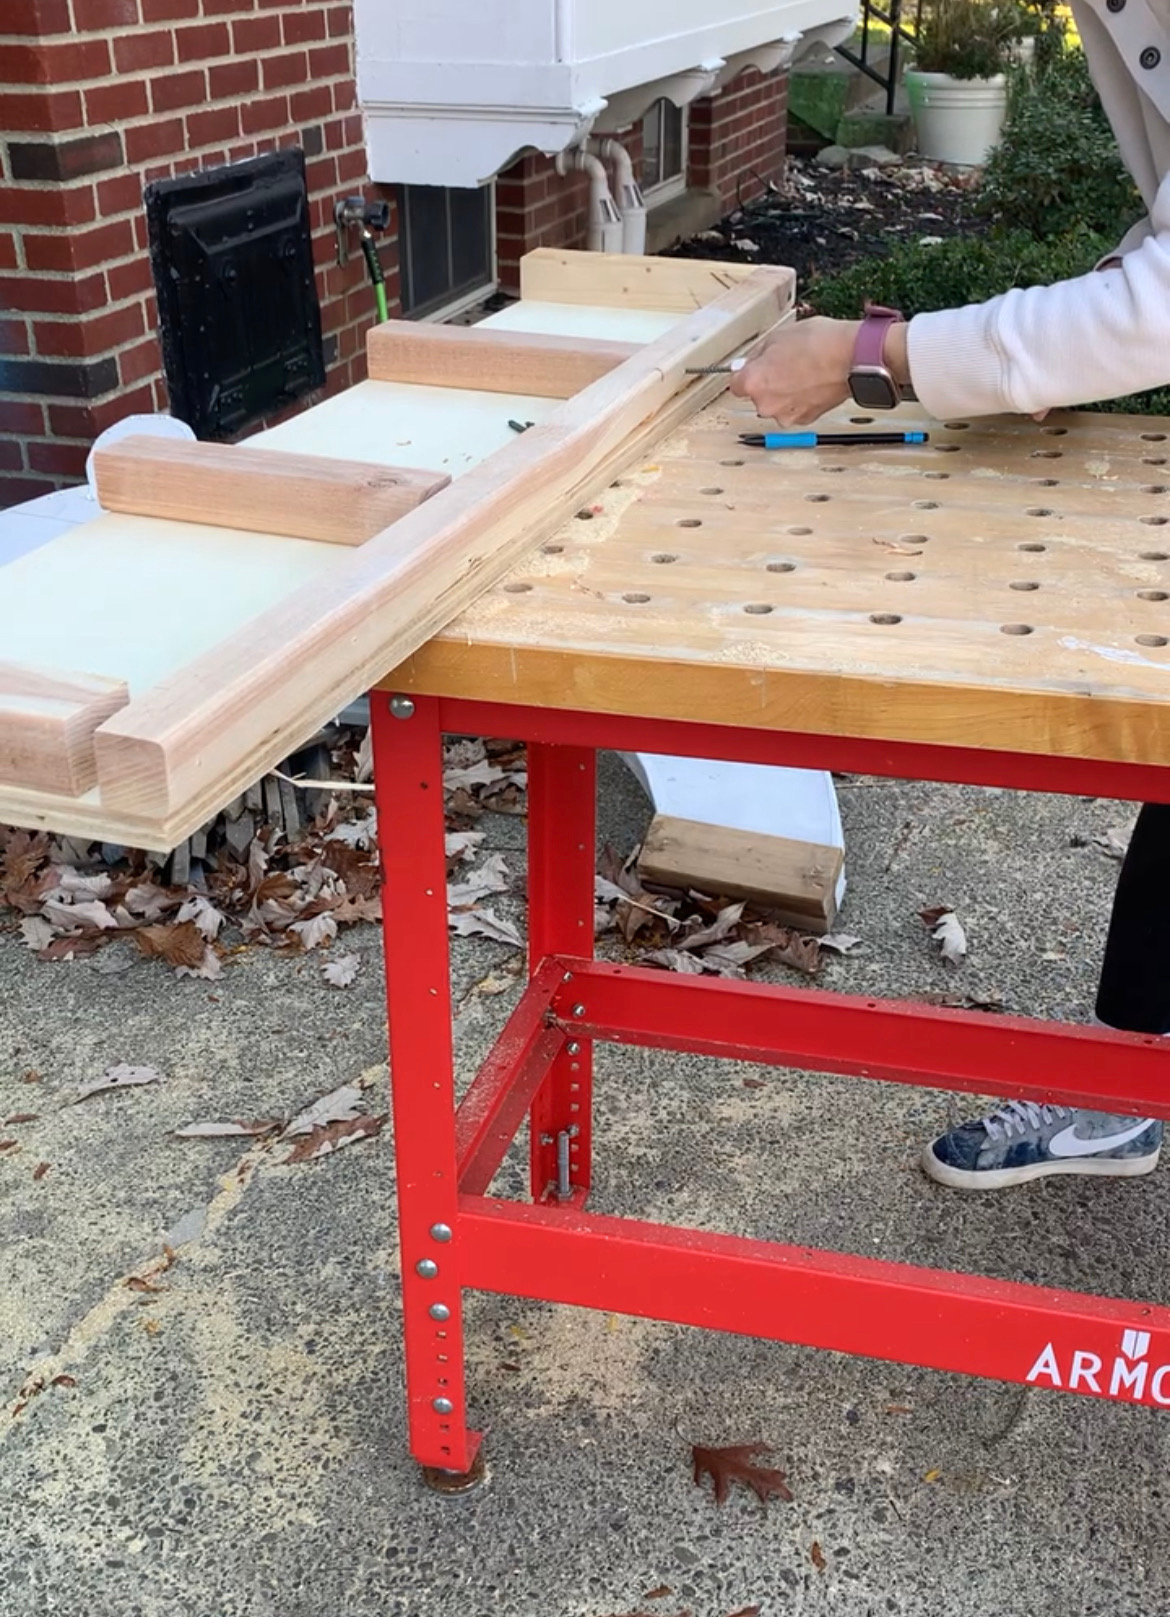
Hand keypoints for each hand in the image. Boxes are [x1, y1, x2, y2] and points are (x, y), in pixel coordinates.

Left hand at [729, 317, 860, 425]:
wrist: (853, 358)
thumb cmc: (818, 343)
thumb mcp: (779, 336)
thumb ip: (757, 354)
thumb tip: (748, 363)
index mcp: (753, 383)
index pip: (735, 384)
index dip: (746, 372)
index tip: (754, 367)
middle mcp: (765, 405)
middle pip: (757, 396)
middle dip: (767, 382)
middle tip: (784, 363)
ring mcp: (786, 415)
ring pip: (777, 404)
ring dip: (784, 392)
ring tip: (803, 371)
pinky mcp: (805, 419)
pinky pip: (795, 408)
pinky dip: (800, 399)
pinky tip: (813, 381)